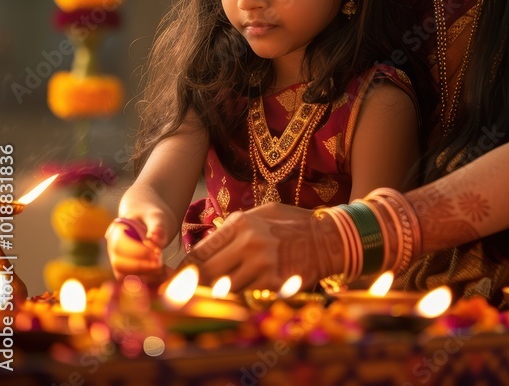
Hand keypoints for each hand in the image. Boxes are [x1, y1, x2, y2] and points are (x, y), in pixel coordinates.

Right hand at [105, 203, 174, 281]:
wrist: (148, 222)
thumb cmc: (150, 217)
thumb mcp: (156, 216)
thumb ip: (157, 227)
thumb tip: (156, 239)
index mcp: (116, 232)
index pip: (121, 246)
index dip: (138, 252)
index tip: (158, 254)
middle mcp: (113, 250)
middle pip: (119, 266)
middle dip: (141, 268)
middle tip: (161, 265)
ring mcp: (118, 264)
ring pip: (126, 279)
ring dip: (146, 278)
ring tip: (166, 271)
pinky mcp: (127, 275)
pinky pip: (134, 284)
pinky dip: (150, 284)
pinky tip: (165, 277)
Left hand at [186, 203, 344, 291]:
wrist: (327, 239)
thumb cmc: (292, 223)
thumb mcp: (262, 213)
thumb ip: (235, 228)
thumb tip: (208, 246)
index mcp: (241, 223)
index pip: (202, 251)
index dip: (188, 267)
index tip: (181, 276)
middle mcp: (248, 243)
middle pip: (207, 273)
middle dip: (197, 284)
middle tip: (189, 291)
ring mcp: (261, 265)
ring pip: (225, 288)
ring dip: (220, 291)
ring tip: (217, 290)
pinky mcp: (273, 283)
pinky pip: (247, 294)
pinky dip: (243, 294)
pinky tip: (245, 288)